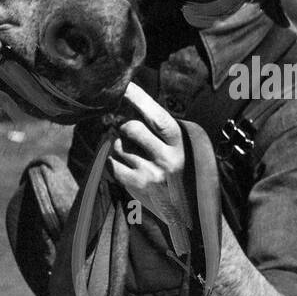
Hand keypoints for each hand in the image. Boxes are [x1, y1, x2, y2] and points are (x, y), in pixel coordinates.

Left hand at [109, 82, 191, 248]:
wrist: (184, 211)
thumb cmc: (175, 168)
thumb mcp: (175, 144)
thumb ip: (156, 126)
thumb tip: (126, 101)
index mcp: (180, 142)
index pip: (157, 116)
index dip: (139, 98)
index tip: (124, 84)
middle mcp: (169, 157)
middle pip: (131, 128)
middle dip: (121, 126)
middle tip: (122, 129)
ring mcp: (152, 173)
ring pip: (118, 146)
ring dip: (117, 146)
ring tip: (130, 153)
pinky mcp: (137, 187)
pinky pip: (112, 164)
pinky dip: (112, 161)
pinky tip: (124, 165)